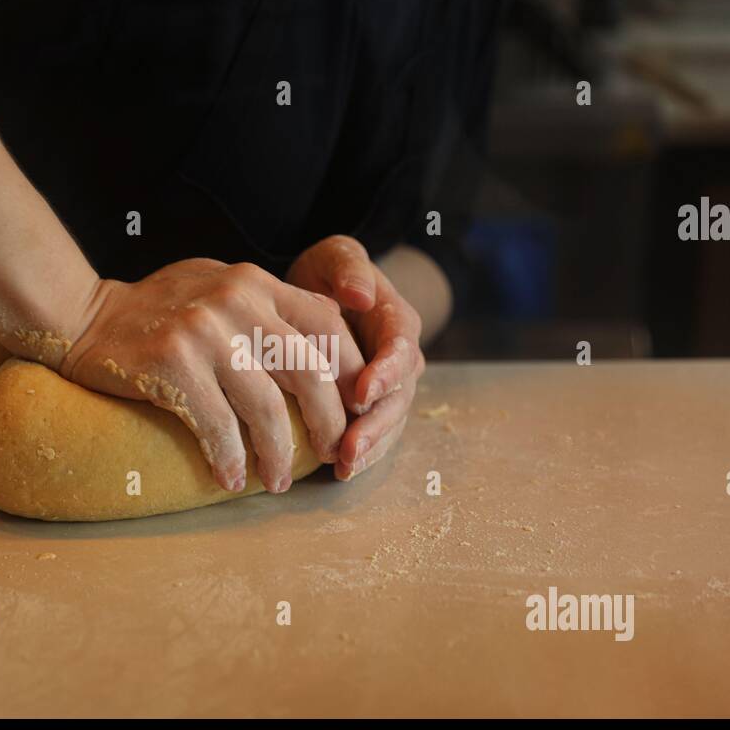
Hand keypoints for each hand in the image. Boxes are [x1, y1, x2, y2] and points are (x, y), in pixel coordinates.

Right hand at [60, 259, 365, 492]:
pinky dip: (230, 458)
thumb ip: (266, 306)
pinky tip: (232, 479)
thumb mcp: (218, 287)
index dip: (350, 370)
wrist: (81, 314)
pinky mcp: (172, 364)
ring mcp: (204, 332)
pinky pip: (218, 424)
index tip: (353, 409)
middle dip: (329, 421)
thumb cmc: (155, 310)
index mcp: (256, 282)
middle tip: (332, 454)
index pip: (328, 323)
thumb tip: (324, 345)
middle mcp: (237, 301)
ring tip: (279, 481)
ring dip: (278, 453)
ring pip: (266, 406)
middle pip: (309, 369)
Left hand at [286, 236, 425, 479]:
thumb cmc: (331, 272)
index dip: (384, 374)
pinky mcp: (373, 406)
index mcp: (398, 322)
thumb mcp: (337, 256)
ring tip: (343, 467)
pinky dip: (361, 454)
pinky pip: (374, 433)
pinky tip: (339, 473)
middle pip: (398, 397)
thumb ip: (350, 269)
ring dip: (370, 447)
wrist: (328, 291)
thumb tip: (361, 294)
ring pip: (389, 422)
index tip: (360, 393)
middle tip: (349, 449)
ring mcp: (390, 386)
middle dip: (376, 425)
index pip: (399, 350)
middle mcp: (401, 359)